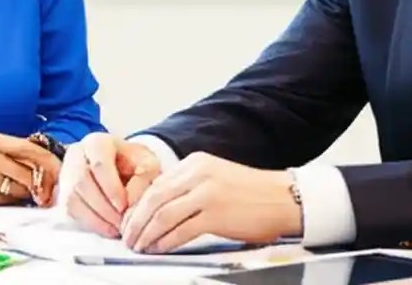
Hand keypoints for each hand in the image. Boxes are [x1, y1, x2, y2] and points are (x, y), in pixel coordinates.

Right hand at [0, 131, 60, 205]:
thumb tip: (38, 158)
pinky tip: (8, 193)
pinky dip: (12, 199)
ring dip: (28, 192)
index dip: (50, 161)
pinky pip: (6, 201)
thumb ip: (9, 146)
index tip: (58, 169)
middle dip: (43, 183)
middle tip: (49, 187)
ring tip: (27, 189)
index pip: (31, 151)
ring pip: (20, 191)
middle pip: (30, 174)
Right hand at [62, 133, 160, 237]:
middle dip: (104, 207)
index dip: (111, 188)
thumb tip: (130, 201)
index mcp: (97, 143)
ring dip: (96, 218)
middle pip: (82, 182)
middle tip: (122, 222)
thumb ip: (144, 178)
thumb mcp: (147, 164)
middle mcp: (76, 155)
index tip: (124, 206)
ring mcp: (67, 174)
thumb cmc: (133, 164)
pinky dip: (90, 223)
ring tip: (117, 228)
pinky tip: (107, 228)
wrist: (121, 168)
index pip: (99, 164)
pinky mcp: (63, 193)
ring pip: (73, 198)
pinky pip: (70, 211)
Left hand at [121, 152, 299, 253]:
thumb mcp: (215, 177)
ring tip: (139, 245)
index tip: (129, 220)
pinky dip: (165, 241)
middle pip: (154, 198)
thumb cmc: (252, 193)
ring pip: (163, 215)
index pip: (156, 184)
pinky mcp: (216, 214)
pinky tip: (159, 248)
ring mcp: (206, 193)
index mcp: (195, 162)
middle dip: (135, 220)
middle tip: (127, 236)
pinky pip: (181, 230)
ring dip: (146, 233)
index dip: (138, 205)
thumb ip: (188, 186)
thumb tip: (159, 207)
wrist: (284, 198)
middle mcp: (198, 174)